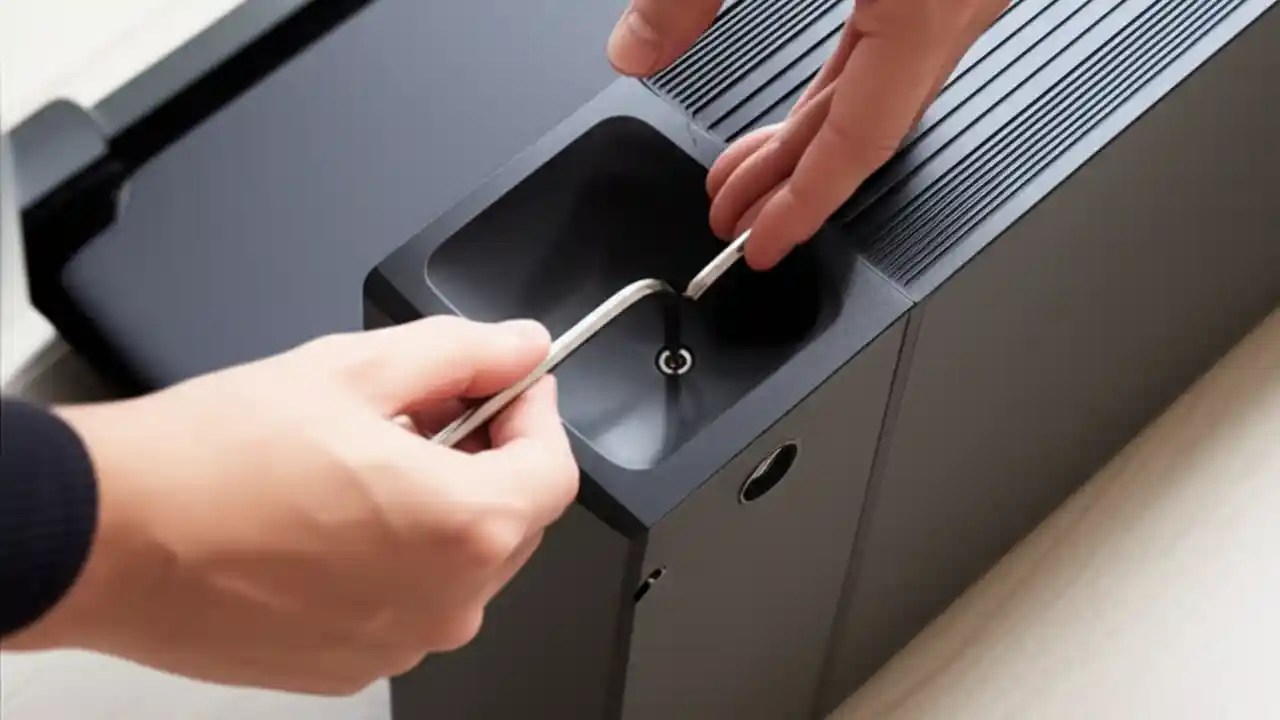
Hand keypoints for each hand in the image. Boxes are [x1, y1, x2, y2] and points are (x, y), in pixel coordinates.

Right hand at [4, 317, 577, 695]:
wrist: (111, 537)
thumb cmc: (214, 461)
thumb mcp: (354, 371)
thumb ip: (461, 354)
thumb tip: (519, 346)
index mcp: (464, 525)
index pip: (554, 470)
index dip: (536, 415)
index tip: (511, 387)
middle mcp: (446, 601)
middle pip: (513, 519)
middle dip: (486, 456)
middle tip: (430, 410)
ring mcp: (398, 643)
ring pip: (459, 563)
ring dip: (438, 507)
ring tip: (366, 462)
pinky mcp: (350, 665)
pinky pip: (405, 602)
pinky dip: (393, 558)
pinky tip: (334, 517)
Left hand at [608, 0, 1008, 268]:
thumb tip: (636, 48)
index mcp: (929, 1)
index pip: (859, 140)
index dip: (802, 205)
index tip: (759, 247)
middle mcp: (964, 5)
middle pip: (868, 128)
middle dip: (789, 183)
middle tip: (732, 222)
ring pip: (886, 93)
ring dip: (813, 138)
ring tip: (748, 177)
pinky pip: (900, 55)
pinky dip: (846, 88)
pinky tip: (804, 110)